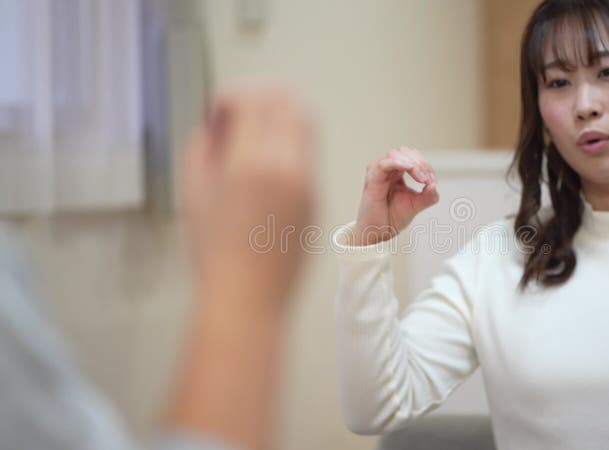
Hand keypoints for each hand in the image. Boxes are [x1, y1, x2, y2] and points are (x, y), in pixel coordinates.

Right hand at [181, 86, 314, 303]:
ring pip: (305, 124)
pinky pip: (308, 153)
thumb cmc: (215, 253)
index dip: (230, 98)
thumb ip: (204, 147)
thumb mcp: (193, 192)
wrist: (248, 299)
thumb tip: (218, 126)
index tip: (218, 113)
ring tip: (250, 142)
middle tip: (238, 117)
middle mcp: (288, 168)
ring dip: (278, 119)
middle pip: (289, 101)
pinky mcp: (316, 197)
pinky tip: (263, 166)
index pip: (253, 100)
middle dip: (260, 98)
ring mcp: (308, 183)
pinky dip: (287, 145)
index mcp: (253, 164)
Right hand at [352, 147, 437, 245]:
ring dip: (412, 163)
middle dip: (421, 163)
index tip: (432, 181)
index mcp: (397, 173)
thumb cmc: (392, 217)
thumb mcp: (416, 205)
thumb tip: (434, 185)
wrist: (379, 232)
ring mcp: (378, 173)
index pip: (413, 158)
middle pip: (405, 152)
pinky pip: (384, 164)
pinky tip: (409, 168)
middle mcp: (387, 170)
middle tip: (427, 179)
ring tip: (421, 178)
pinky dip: (398, 163)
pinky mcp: (372, 179)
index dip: (425, 166)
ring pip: (395, 154)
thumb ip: (428, 196)